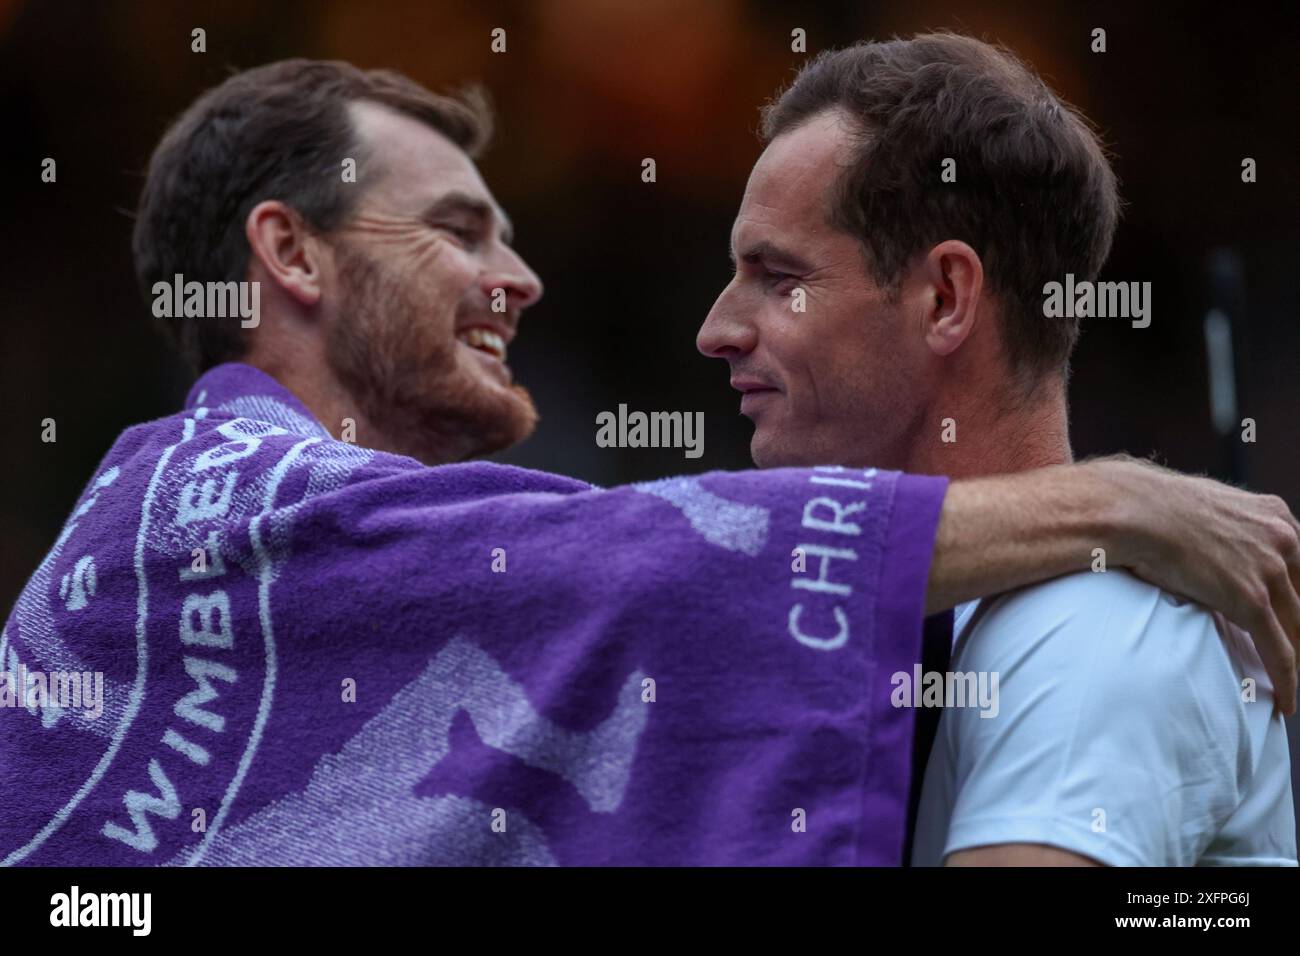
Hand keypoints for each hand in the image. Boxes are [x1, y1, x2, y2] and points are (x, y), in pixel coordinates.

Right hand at [1102, 455, 1299, 713]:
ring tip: (1288, 684)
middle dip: (1299, 630)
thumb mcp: (1203, 505)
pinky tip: (1285, 701)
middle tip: (1292, 654)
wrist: (1132, 510)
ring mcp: (1270, 570)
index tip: (1292, 621)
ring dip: (1295, 659)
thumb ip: (1223, 526)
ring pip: (1297, 628)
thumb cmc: (1149, 505)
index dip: (1297, 598)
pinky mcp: (1252, 599)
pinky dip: (1287, 679)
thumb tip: (1208, 541)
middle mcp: (1283, 539)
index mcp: (1274, 515)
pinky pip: (1278, 650)